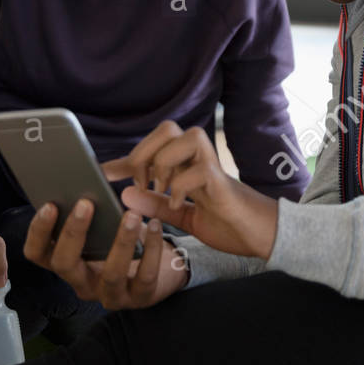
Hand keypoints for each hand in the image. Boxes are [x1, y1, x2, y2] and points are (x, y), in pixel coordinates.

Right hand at [23, 198, 186, 308]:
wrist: (166, 267)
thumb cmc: (127, 240)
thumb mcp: (107, 225)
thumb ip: (94, 210)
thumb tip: (88, 183)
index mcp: (68, 263)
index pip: (38, 254)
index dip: (38, 231)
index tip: (50, 205)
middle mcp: (83, 283)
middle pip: (64, 264)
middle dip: (73, 233)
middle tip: (85, 203)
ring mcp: (111, 295)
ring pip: (110, 274)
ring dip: (120, 241)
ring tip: (130, 214)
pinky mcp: (140, 297)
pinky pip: (145, 275)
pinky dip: (151, 248)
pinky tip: (155, 225)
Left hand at [101, 121, 278, 258]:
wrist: (262, 236)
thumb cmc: (228, 223)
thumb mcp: (183, 217)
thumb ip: (158, 206)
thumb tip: (127, 194)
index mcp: (186, 166)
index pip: (151, 151)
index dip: (124, 160)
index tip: (101, 174)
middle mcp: (198, 159)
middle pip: (167, 128)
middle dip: (145, 152)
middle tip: (144, 183)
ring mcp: (212, 167)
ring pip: (185, 136)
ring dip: (165, 162)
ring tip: (161, 190)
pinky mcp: (222, 182)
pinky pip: (198, 170)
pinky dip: (181, 187)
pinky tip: (179, 204)